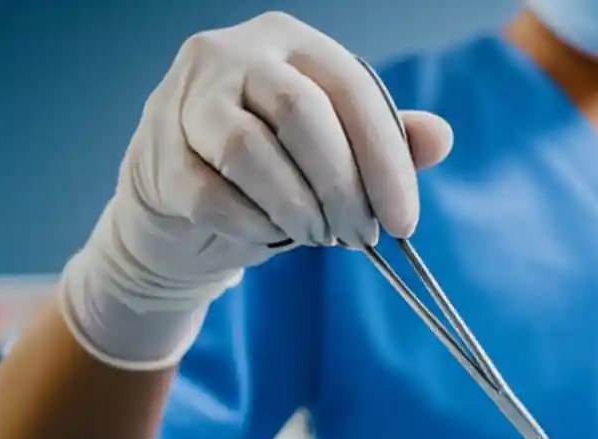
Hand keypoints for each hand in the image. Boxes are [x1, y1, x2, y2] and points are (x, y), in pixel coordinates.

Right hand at [59, 11, 453, 369]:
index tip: (403, 223)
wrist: (185, 207)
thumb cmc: (276, 170)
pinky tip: (271, 236)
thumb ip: (387, 141)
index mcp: (291, 42)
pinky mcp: (157, 154)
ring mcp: (184, 99)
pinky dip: (254, 226)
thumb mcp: (338, 150)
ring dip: (298, 209)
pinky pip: (212, 196)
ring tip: (318, 235)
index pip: (352, 90)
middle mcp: (232, 54)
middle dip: (342, 188)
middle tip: (359, 235)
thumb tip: (440, 138)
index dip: (386, 161)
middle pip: (301, 113)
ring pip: (250, 152)